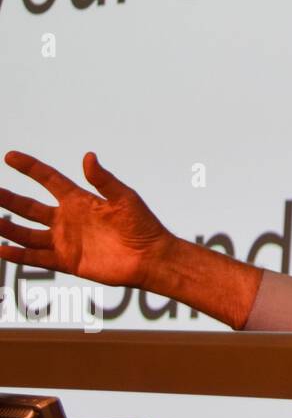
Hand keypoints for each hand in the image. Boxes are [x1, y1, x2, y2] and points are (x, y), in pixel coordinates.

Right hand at [0, 150, 174, 288]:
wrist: (150, 257)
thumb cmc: (142, 225)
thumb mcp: (124, 198)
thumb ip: (103, 180)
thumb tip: (88, 156)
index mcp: (80, 200)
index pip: (49, 179)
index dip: (30, 168)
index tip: (10, 156)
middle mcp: (68, 219)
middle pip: (30, 207)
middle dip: (9, 199)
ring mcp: (66, 240)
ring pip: (27, 233)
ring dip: (8, 228)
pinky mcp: (67, 261)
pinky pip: (37, 258)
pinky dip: (18, 255)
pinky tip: (1, 249)